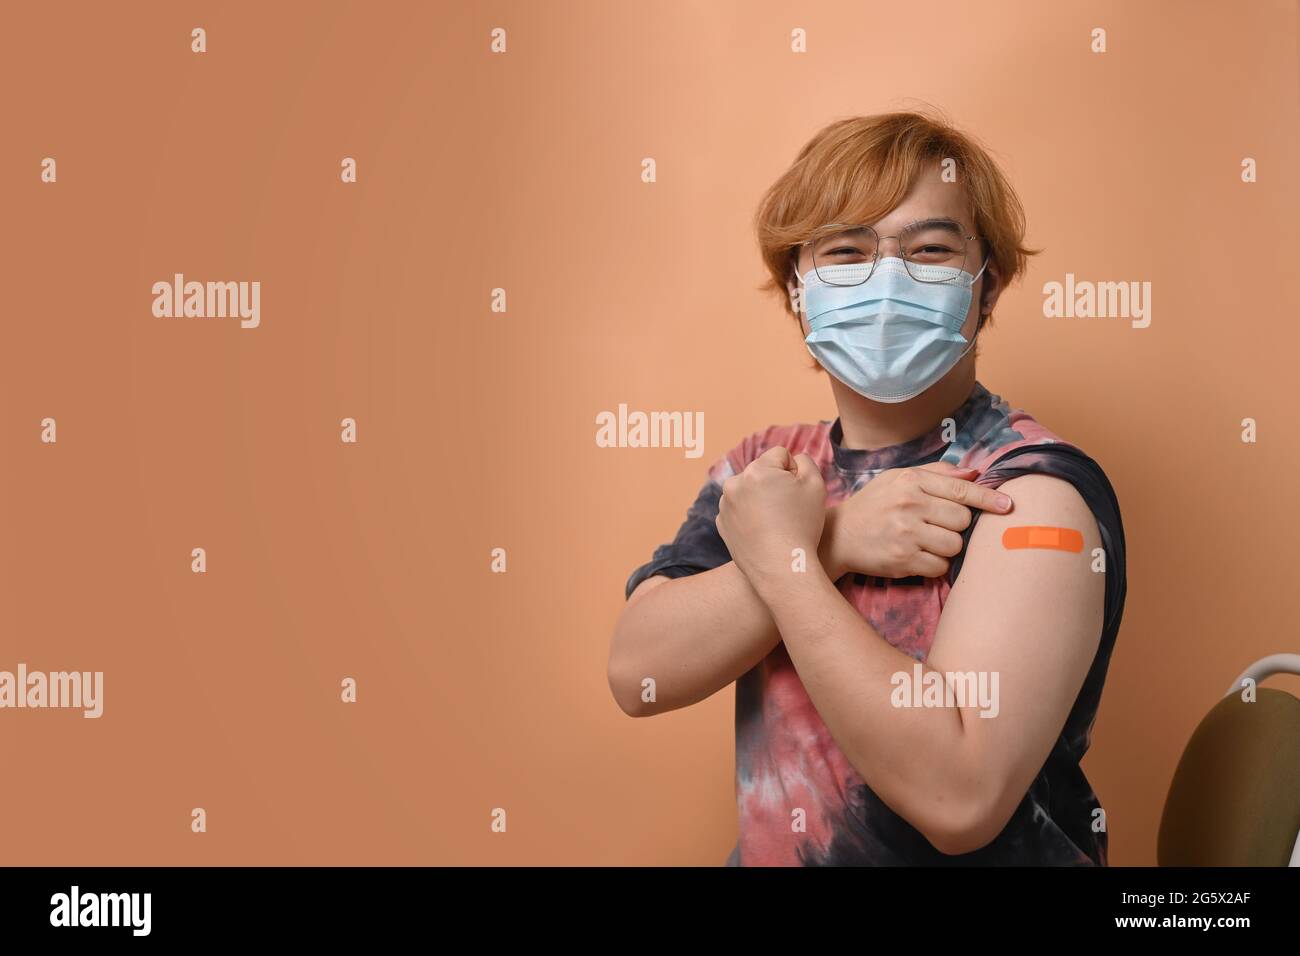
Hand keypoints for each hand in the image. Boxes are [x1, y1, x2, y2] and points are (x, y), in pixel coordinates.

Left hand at [716, 446, 826, 585]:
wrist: (781, 568)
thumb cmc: (802, 525)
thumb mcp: (816, 485)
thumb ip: (805, 461)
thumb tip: (792, 459)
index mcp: (756, 470)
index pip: (780, 455)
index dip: (795, 472)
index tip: (798, 494)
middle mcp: (734, 483)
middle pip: (762, 472)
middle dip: (775, 484)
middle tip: (788, 510)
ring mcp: (724, 504)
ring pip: (750, 491)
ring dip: (761, 499)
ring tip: (777, 522)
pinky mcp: (721, 523)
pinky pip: (740, 510)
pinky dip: (750, 516)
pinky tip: (764, 532)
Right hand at [821, 461, 1012, 579]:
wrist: (838, 536)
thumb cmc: (873, 504)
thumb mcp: (898, 478)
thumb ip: (937, 473)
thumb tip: (975, 473)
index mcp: (911, 481)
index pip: (961, 490)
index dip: (989, 499)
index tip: (1009, 506)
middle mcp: (910, 505)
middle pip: (963, 520)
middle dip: (958, 525)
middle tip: (939, 525)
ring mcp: (906, 534)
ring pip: (955, 544)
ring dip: (949, 546)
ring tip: (928, 541)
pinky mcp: (903, 560)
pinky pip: (940, 566)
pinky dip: (935, 563)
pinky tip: (919, 555)